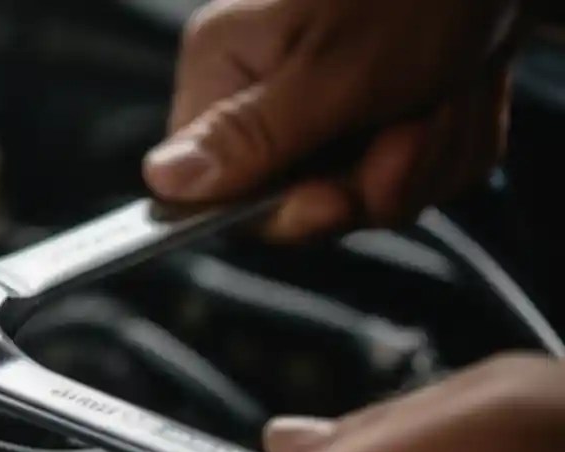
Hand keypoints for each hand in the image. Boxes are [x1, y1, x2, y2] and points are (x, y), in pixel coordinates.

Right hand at [143, 0, 520, 239]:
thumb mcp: (332, 73)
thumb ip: (248, 136)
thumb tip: (161, 182)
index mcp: (225, 68)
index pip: (213, 191)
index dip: (280, 211)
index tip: (335, 200)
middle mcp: (264, 93)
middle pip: (298, 202)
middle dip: (375, 179)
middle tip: (413, 122)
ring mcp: (326, 110)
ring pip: (370, 196)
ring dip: (428, 155)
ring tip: (447, 90)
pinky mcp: (382, 120)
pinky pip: (413, 178)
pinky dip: (452, 143)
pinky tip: (462, 90)